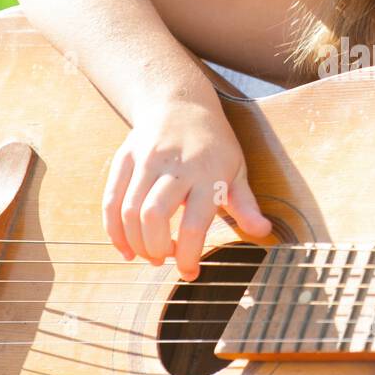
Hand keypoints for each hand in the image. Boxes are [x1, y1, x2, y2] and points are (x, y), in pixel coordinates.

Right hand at [102, 97, 271, 279]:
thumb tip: (263, 232)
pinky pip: (111, 200)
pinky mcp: (124, 158)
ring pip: (129, 210)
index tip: (190, 273)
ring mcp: (146, 159)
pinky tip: (125, 247)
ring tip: (148, 255)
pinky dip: (113, 230)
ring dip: (135, 242)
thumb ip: (245, 204)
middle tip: (164, 260)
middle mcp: (175, 165)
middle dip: (156, 248)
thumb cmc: (213, 143)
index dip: (189, 255)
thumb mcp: (236, 168)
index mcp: (208, 172)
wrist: (180, 101)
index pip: (194, 223)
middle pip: (153, 216)